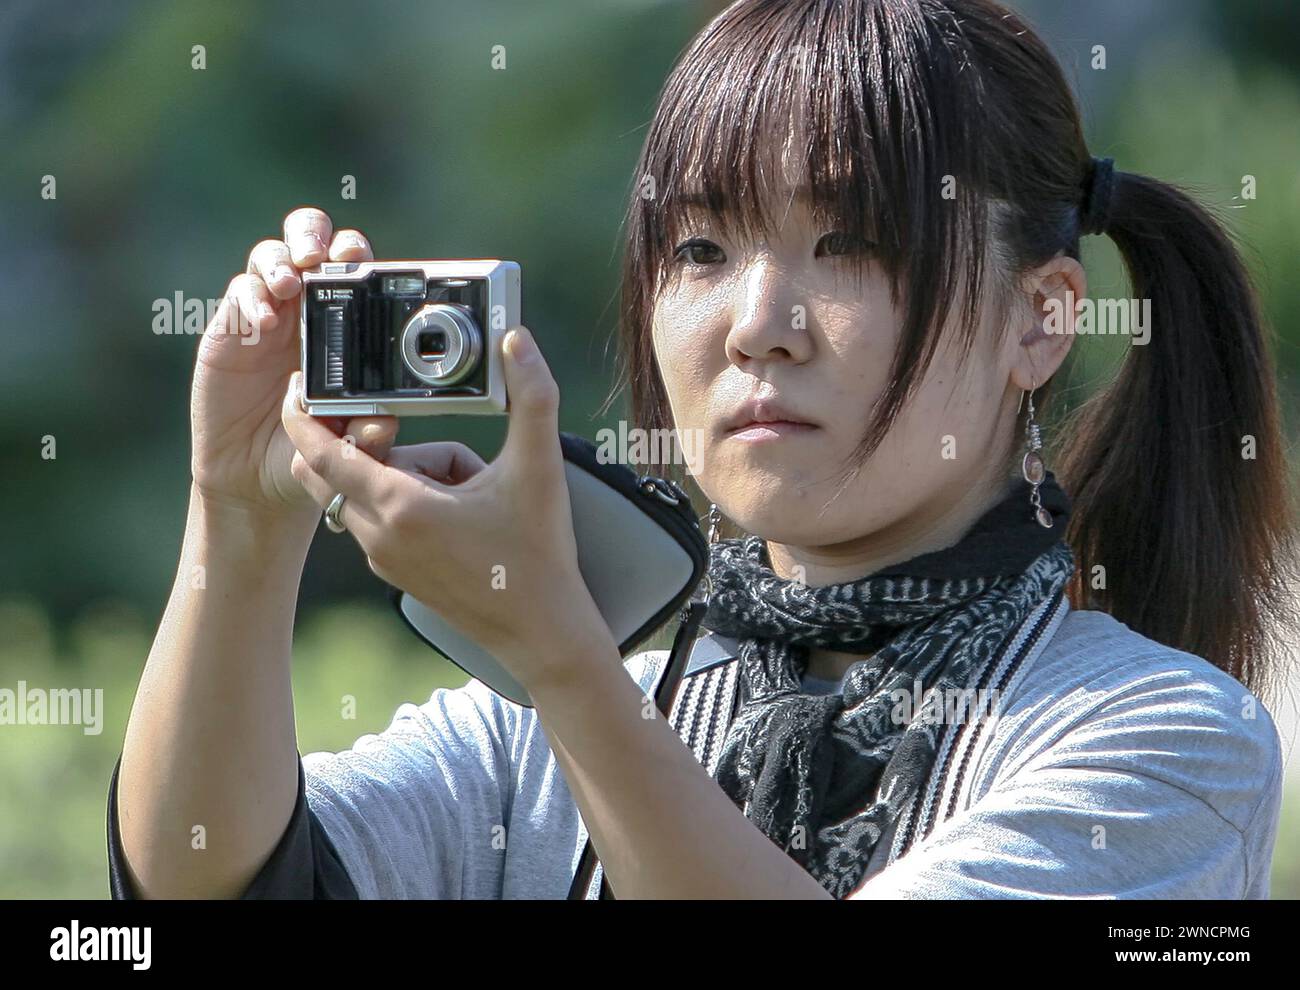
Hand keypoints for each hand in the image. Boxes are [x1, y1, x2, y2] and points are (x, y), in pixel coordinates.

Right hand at [191, 205, 398, 521]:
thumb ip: (367, 430)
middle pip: (307, 238)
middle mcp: (303, 306)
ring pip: (269, 256)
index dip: (353, 252)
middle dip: (313, 234)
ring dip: (279, 261)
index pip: (348, 264)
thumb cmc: (307, 446)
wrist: (256, 476)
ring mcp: (265, 313)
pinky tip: (264, 322)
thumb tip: (385, 421)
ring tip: (287, 286)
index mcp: (342, 319)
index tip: (358, 262)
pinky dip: (251, 297)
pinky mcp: (230, 329)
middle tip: (316, 258)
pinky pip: (239, 293)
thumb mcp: (344, 440)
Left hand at [280, 324, 611, 687]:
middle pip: (335, 470)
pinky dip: (408, 501)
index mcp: (401, 506)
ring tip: (465, 485)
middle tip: (414, 433)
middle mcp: (379, 535)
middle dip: (366, 442)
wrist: (542, 632)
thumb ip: (531, 396)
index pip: (321, 455)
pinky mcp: (396, 573)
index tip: (300, 386)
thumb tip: (518, 340)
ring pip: (363, 493)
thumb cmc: (538, 556)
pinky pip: (380, 520)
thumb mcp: (539, 468)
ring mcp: (384, 559)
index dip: (302, 417)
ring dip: (402, 473)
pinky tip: (463, 509)